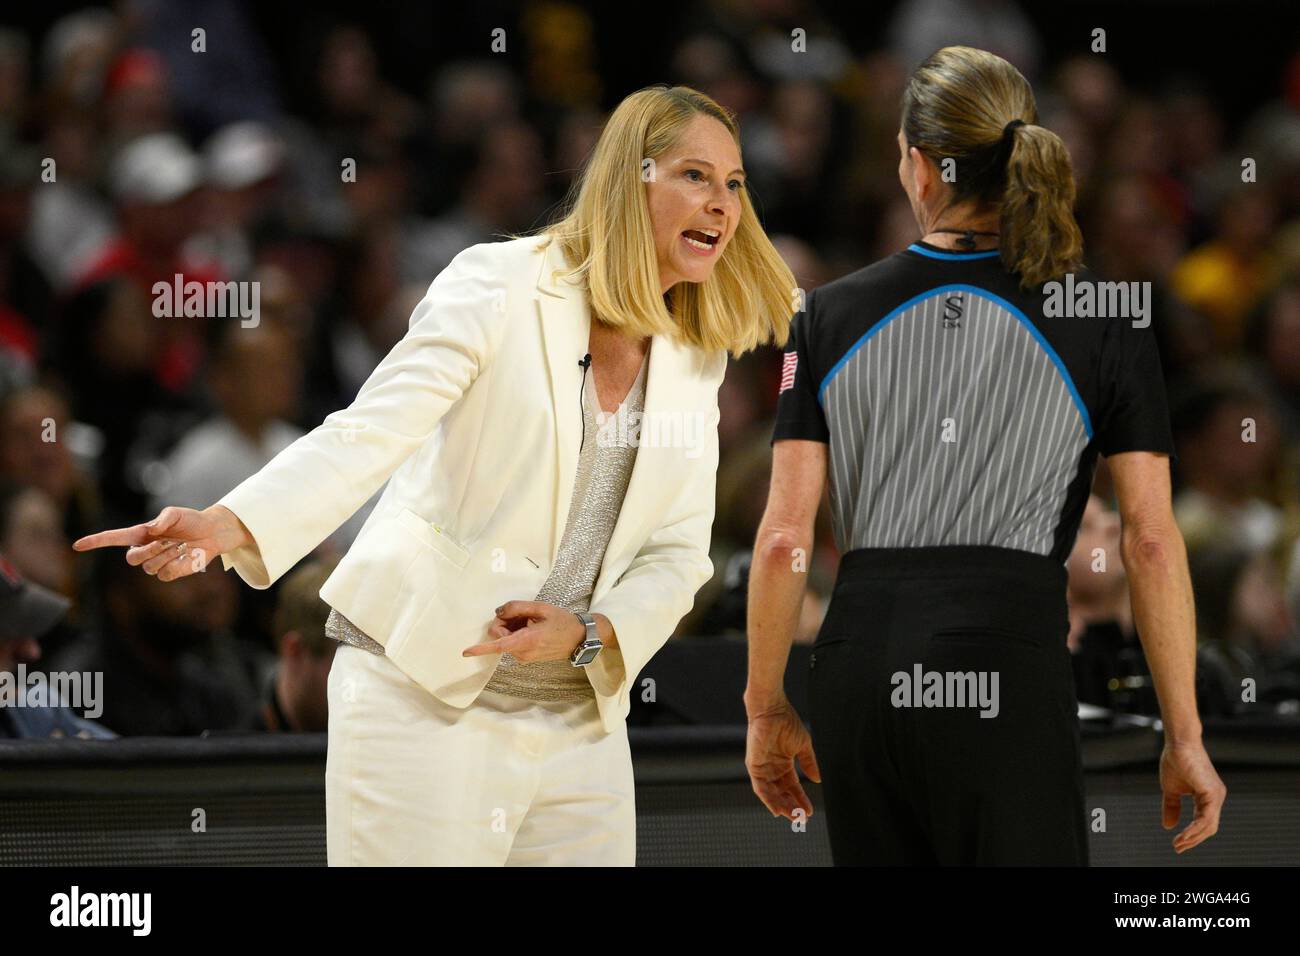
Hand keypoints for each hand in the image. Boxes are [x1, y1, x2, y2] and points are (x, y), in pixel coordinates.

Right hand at [71, 505, 253, 581]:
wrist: (211, 532)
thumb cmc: (190, 520)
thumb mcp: (174, 513)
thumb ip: (162, 519)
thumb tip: (152, 530)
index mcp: (140, 534)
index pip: (113, 538)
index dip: (95, 542)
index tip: (78, 545)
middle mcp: (145, 550)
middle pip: (131, 559)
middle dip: (150, 551)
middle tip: (169, 541)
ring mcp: (156, 563)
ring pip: (150, 567)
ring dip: (168, 555)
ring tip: (182, 546)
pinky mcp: (170, 572)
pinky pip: (165, 575)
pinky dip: (177, 564)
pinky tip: (187, 556)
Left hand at [462, 600, 584, 662]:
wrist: (580, 638)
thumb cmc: (563, 622)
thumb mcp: (542, 608)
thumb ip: (518, 607)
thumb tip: (499, 611)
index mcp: (527, 641)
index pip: (498, 646)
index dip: (480, 649)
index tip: (466, 652)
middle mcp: (523, 653)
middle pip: (499, 636)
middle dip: (504, 622)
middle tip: (522, 613)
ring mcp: (524, 658)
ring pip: (505, 639)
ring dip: (512, 627)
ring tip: (531, 620)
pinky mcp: (526, 658)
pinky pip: (513, 644)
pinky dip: (517, 633)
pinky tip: (532, 627)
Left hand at [746, 695, 819, 821]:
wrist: (772, 709)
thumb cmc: (786, 722)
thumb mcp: (802, 745)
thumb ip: (808, 763)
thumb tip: (817, 780)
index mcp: (783, 763)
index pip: (792, 786)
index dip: (801, 799)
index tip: (810, 811)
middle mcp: (771, 768)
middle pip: (782, 793)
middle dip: (793, 806)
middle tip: (802, 819)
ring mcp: (762, 767)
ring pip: (772, 794)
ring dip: (783, 806)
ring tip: (794, 816)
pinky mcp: (754, 766)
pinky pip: (760, 787)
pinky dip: (768, 799)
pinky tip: (778, 809)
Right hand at [1159, 739, 1226, 852]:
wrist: (1178, 743)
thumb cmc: (1176, 761)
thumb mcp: (1171, 789)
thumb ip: (1172, 807)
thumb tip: (1168, 826)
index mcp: (1208, 796)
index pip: (1204, 822)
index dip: (1192, 835)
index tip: (1177, 844)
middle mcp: (1216, 797)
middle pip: (1209, 828)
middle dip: (1193, 840)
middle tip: (1178, 848)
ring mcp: (1216, 795)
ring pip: (1208, 826)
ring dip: (1193, 838)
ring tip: (1178, 844)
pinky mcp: (1212, 793)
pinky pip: (1205, 818)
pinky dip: (1194, 829)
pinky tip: (1183, 835)